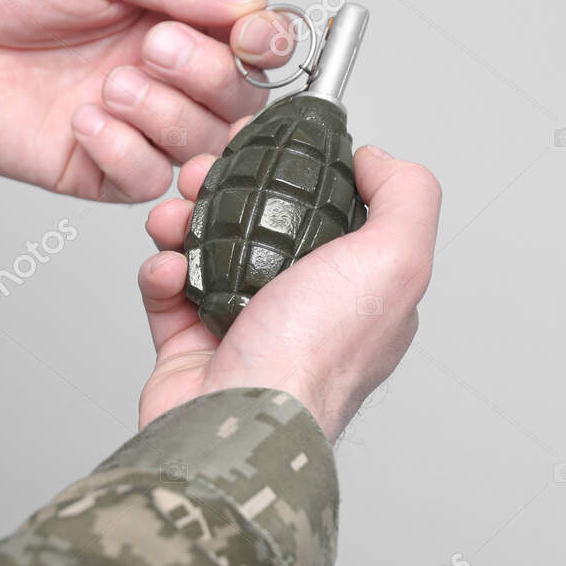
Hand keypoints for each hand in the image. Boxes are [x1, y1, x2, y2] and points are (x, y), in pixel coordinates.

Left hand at [0, 0, 294, 201]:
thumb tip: (250, 3)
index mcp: (170, 19)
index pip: (251, 44)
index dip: (265, 43)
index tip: (251, 35)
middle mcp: (161, 78)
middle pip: (238, 101)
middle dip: (206, 76)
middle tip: (152, 48)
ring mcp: (132, 130)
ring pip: (200, 146)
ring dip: (164, 114)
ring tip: (110, 83)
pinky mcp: (97, 173)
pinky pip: (145, 180)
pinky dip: (123, 149)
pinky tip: (82, 120)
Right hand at [136, 143, 441, 440]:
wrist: (236, 419)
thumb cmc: (314, 356)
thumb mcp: (397, 258)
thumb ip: (405, 195)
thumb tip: (379, 159)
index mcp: (358, 292)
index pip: (332, 212)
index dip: (300, 172)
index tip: (268, 145)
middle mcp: (303, 312)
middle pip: (261, 225)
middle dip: (227, 189)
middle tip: (205, 174)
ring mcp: (244, 330)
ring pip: (207, 253)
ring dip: (184, 223)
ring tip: (175, 216)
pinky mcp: (189, 350)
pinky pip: (168, 294)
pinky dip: (160, 272)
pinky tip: (166, 266)